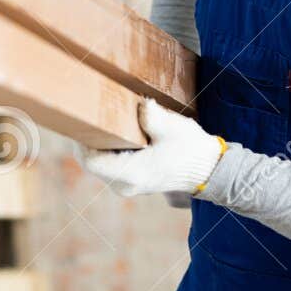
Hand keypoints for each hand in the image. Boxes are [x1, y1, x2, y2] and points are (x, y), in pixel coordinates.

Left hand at [81, 98, 224, 197]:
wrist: (209, 169)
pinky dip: (108, 148)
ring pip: (100, 163)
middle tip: (89, 114)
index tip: (82, 118)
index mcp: (131, 174)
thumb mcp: (172, 127)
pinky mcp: (132, 180)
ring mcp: (128, 185)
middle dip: (87, 138)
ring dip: (98, 142)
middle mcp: (125, 185)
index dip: (81, 139)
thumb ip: (150, 115)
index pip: (90, 160)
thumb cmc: (191, 149)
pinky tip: (115, 130)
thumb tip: (137, 104)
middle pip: (91, 162)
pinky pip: (110, 164)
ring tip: (102, 119)